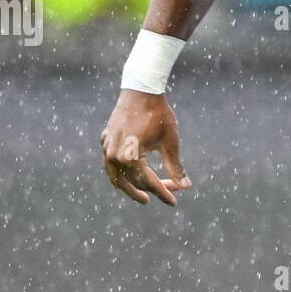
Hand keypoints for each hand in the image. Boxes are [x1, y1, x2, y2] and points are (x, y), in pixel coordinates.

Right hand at [100, 91, 191, 205]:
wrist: (141, 89)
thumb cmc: (159, 115)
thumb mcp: (170, 142)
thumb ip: (175, 167)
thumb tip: (186, 186)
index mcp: (130, 157)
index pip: (148, 183)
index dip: (163, 193)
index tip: (173, 202)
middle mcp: (113, 155)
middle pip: (132, 182)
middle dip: (151, 190)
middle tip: (165, 195)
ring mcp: (106, 148)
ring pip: (115, 177)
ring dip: (130, 187)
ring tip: (144, 194)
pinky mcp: (105, 140)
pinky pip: (110, 164)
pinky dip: (120, 173)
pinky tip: (131, 174)